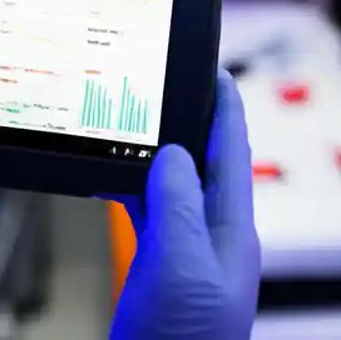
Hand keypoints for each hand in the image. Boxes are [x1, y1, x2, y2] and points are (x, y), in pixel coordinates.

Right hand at [111, 71, 260, 338]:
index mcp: (231, 229)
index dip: (225, 107)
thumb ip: (182, 203)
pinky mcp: (158, 271)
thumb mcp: (184, 262)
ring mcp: (184, 254)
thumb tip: (176, 155)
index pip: (232, 152)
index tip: (213, 69)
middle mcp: (212, 236)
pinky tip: (107, 177)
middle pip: (201, 163)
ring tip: (129, 119)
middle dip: (185, 122)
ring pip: (169, 187)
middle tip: (162, 84)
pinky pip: (146, 217)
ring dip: (152, 154)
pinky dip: (128, 191)